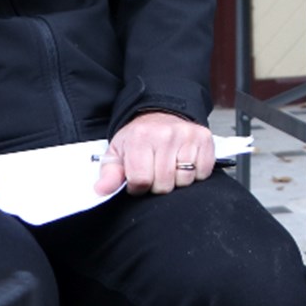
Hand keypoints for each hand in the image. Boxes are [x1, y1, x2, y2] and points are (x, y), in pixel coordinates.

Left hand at [94, 112, 214, 196]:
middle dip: (157, 185)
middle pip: (164, 184)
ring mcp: (186, 135)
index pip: (141, 181)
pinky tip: (184, 163)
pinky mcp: (204, 137)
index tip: (138, 178)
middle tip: (154, 171)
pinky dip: (195, 173)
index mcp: (140, 138)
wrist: (159, 115)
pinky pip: (202, 172)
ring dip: (177, 180)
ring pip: (184, 180)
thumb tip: (101, 190)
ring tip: (169, 166)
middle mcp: (165, 134)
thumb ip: (109, 174)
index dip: (138, 187)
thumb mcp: (117, 153)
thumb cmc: (138, 138)